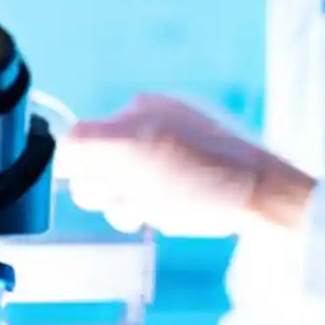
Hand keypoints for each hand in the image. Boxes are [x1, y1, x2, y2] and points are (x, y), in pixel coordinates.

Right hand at [57, 94, 312, 234]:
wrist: (263, 196)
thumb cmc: (206, 175)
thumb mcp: (136, 152)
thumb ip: (89, 143)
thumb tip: (61, 148)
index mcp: (137, 113)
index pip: (81, 141)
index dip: (84, 169)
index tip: (105, 184)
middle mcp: (149, 129)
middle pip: (97, 168)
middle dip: (110, 190)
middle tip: (136, 197)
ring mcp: (165, 156)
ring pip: (118, 188)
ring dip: (128, 203)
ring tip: (155, 207)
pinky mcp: (181, 182)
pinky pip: (144, 198)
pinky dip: (150, 209)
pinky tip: (170, 212)